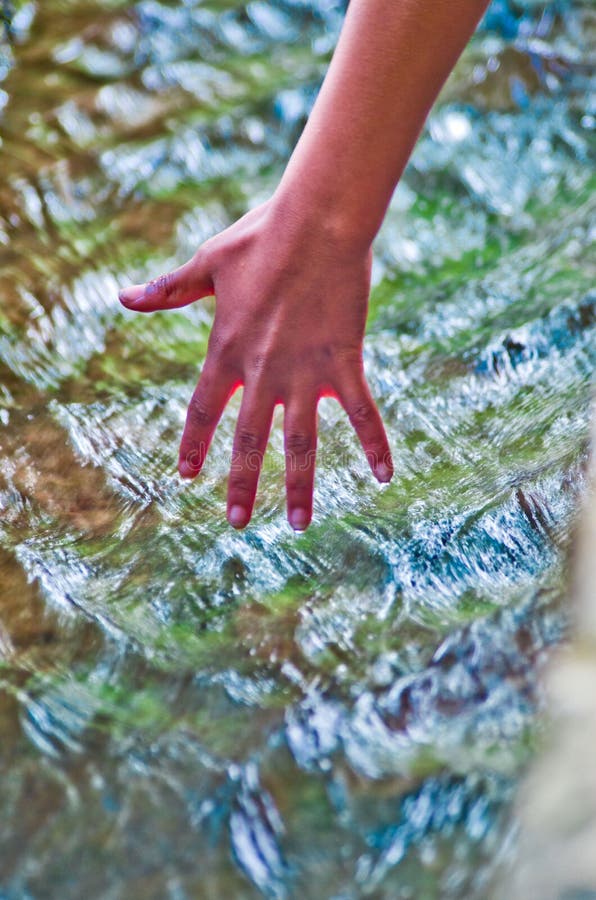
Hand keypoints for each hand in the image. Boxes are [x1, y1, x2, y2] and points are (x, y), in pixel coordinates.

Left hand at [118, 194, 392, 530]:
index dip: (193, 444)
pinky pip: (362, 414)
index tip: (186, 475)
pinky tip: (385, 476)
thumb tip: (122, 297)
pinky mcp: (345, 364)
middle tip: (236, 521)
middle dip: (241, 485)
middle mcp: (262, 372)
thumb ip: (168, 290)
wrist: (317, 221)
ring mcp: (305, 373)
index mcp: (226, 350)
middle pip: (248, 441)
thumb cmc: (261, 235)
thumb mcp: (207, 263)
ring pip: (302, 444)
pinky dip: (375, 445)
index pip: (201, 411)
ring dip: (299, 487)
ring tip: (298, 523)